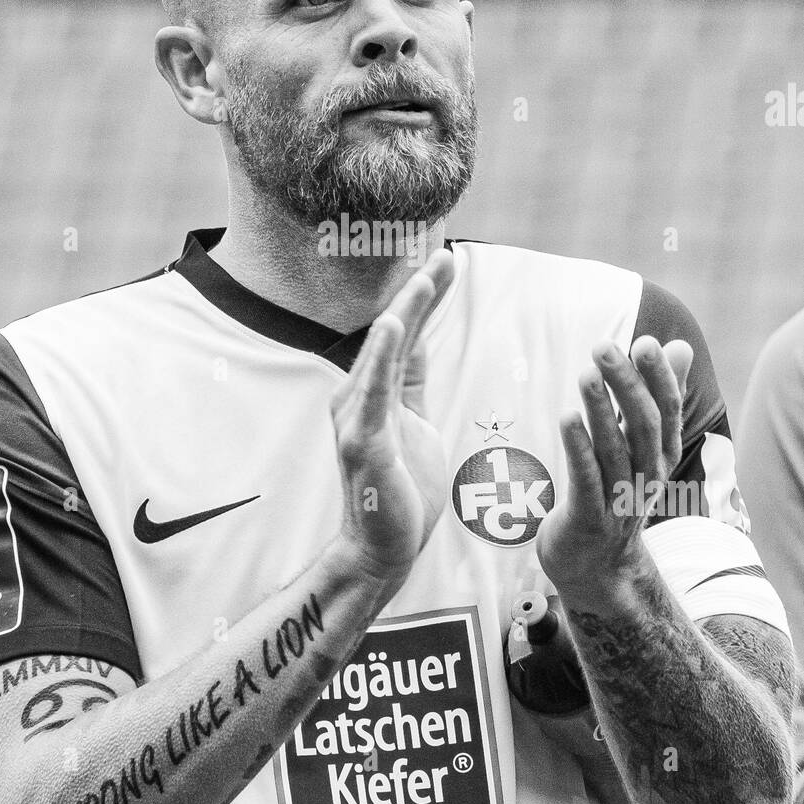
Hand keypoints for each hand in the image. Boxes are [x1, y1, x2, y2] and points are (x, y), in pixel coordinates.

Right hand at [331, 249, 453, 581]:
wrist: (384, 549)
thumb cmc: (399, 489)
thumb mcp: (414, 422)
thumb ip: (409, 381)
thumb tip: (414, 337)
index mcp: (372, 392)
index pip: (403, 334)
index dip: (424, 297)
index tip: (446, 261)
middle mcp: (357, 397)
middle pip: (392, 335)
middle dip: (417, 293)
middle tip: (443, 254)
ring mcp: (358, 418)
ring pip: (384, 355)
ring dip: (405, 313)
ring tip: (424, 278)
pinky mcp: (364, 442)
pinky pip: (375, 393)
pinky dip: (383, 357)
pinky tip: (394, 325)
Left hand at [535, 336, 692, 607]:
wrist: (597, 568)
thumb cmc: (615, 492)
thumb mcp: (640, 445)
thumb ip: (657, 395)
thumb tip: (680, 345)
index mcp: (660, 456)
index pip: (667, 412)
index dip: (659, 378)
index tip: (647, 341)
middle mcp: (645, 476)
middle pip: (643, 426)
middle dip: (626, 385)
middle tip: (605, 346)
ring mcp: (619, 500)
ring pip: (613, 450)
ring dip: (600, 410)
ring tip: (586, 373)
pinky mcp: (589, 518)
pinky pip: (586, 480)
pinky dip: (579, 448)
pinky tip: (567, 418)